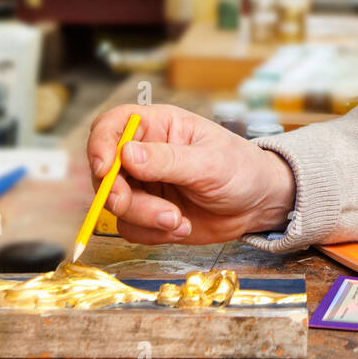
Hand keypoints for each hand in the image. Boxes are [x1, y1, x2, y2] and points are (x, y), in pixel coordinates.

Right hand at [86, 104, 296, 244]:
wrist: (258, 204)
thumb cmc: (240, 169)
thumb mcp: (209, 163)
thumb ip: (167, 159)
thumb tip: (125, 153)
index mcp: (159, 126)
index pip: (112, 125)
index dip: (100, 144)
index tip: (104, 169)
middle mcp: (145, 153)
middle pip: (105, 171)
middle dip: (118, 194)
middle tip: (144, 209)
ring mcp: (144, 185)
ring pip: (115, 204)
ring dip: (143, 217)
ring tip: (179, 220)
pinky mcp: (148, 213)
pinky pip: (130, 227)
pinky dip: (152, 233)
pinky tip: (182, 227)